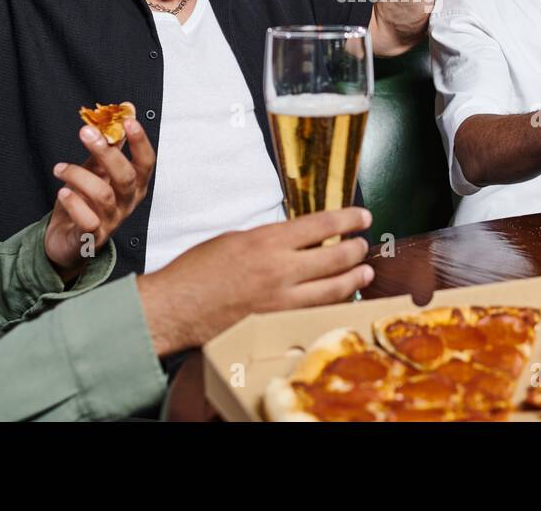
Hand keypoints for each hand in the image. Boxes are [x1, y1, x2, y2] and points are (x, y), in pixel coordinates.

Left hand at [43, 117, 154, 280]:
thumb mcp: (97, 171)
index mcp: (133, 186)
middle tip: (86, 132)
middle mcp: (127, 203)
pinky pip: (88, 221)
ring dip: (79, 176)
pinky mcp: (92, 238)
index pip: (146, 162)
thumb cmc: (85, 203)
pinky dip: (74, 204)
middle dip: (107, 152)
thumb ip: (109, 148)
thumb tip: (121, 115)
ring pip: (104, 195)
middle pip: (126, 177)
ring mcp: (112, 222)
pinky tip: (63, 193)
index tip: (128, 120)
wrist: (67, 241)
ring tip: (59, 168)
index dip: (140, 142)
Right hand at [138, 208, 373, 352]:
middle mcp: (280, 270)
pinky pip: (316, 310)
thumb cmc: (198, 271)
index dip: (349, 220)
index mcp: (268, 241)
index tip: (363, 217)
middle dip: (357, 249)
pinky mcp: (278, 322)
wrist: (176, 307)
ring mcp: (281, 301)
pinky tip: (340, 296)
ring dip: (354, 278)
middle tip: (364, 245)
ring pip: (334, 289)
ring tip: (364, 271)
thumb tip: (300, 238)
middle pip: (337, 257)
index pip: (323, 225)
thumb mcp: (236, 239)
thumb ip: (272, 240)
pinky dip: (333, 301)